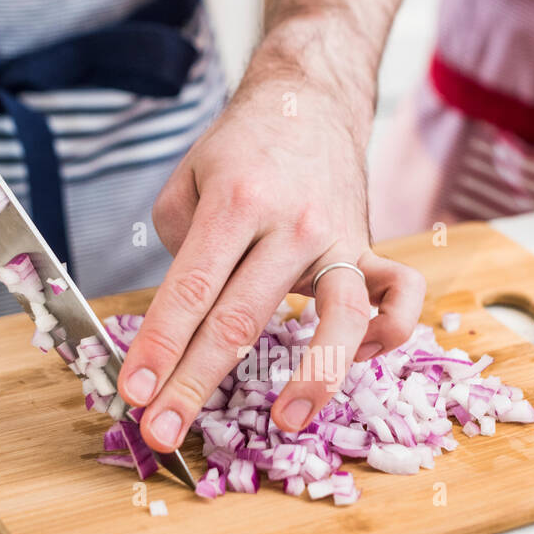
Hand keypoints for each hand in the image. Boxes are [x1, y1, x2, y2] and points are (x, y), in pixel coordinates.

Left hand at [118, 71, 425, 453]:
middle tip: (164, 434)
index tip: (134, 394)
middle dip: (194, 386)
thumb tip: (185, 320)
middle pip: (240, 321)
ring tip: (287, 422)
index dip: (159, 349)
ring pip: (339, 319)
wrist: (310, 99)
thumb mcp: (186, 180)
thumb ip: (178, 248)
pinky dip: (383, 336)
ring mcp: (339, 238)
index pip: (190, 291)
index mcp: (235, 202)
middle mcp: (291, 224)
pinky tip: (352, 359)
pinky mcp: (372, 248)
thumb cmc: (241, 149)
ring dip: (313, 379)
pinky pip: (399, 299)